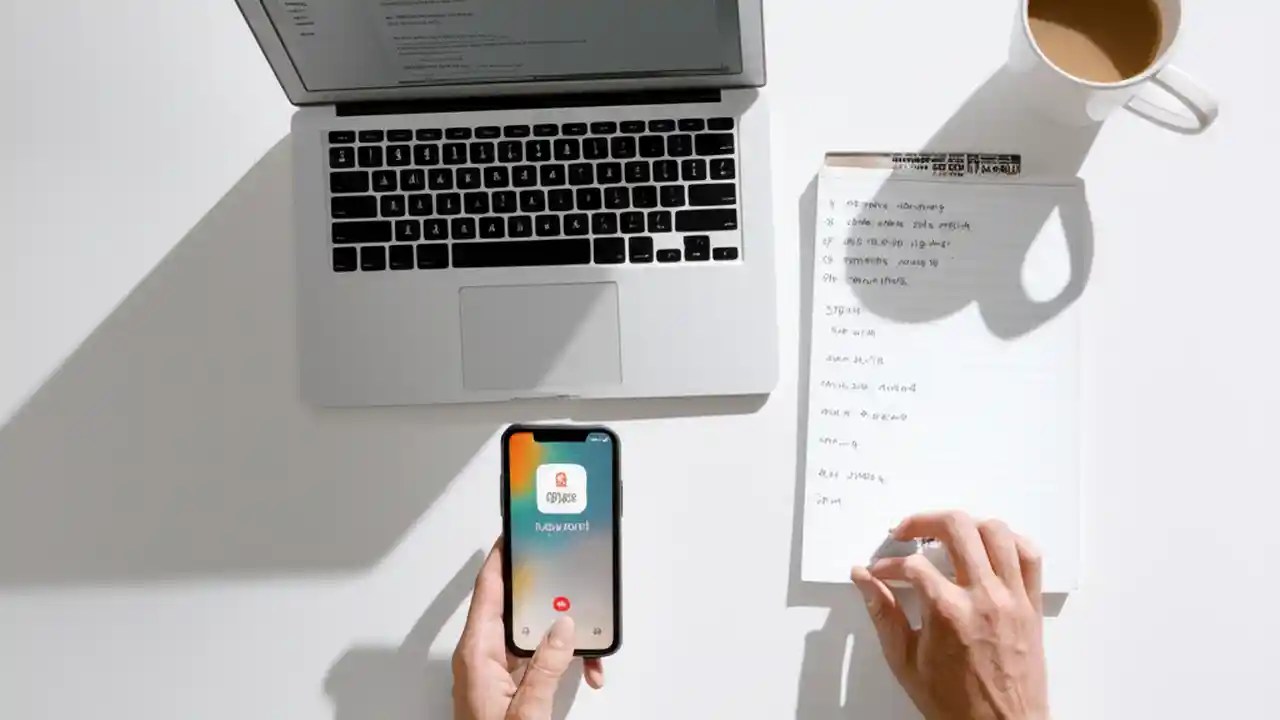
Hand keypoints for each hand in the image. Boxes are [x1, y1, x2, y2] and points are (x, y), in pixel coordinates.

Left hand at [453, 539, 603, 719]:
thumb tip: (565, 627)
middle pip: (511, 608)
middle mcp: (480, 659)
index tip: (514, 534)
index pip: (487, 590)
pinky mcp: (505, 686)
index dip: (500, 559)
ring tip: (586, 631)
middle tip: (563, 573)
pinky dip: (558, 660)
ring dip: (559, 634)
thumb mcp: (527, 710)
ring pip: (528, 635)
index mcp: (476, 655)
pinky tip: (580, 667)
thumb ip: (547, 668)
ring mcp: (492, 672)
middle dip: (543, 593)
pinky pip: (533, 659)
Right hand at [851, 512, 1047, 719]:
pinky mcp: (1030, 605)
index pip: (912, 565)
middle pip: (956, 528)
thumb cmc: (955, 703)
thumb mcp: (905, 661)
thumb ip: (883, 613)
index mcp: (948, 613)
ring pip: (995, 532)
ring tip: (946, 533)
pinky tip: (989, 546)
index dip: (888, 565)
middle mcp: (983, 598)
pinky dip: (1009, 540)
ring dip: (966, 524)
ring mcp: (1011, 598)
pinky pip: (1029, 555)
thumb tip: (864, 580)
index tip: (880, 572)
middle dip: (923, 521)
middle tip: (907, 532)